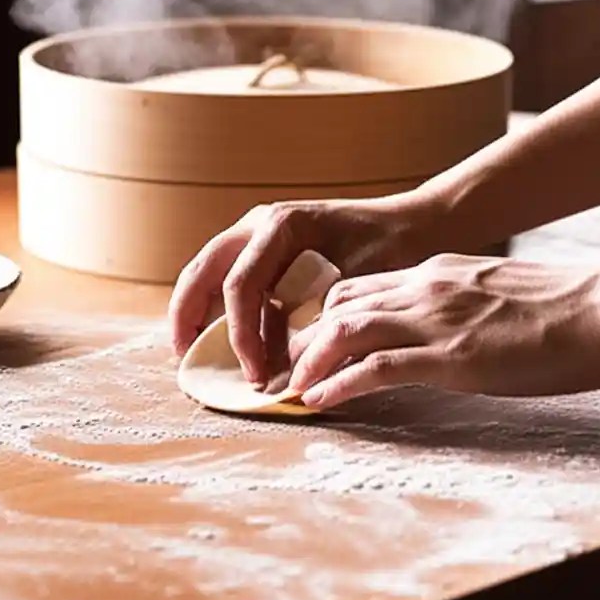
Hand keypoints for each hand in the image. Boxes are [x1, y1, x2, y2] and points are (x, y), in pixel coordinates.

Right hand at [168, 194, 449, 381]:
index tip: (258, 376)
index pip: (241, 286)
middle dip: (188, 315)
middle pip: (204, 269)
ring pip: (209, 270)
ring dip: (198, 310)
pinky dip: (221, 306)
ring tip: (193, 351)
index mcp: (281, 226)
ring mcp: (259, 231)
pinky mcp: (266, 246)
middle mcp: (261, 223)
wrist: (416, 225)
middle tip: (183, 357)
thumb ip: (318, 320)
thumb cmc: (393, 251)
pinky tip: (225, 337)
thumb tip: (288, 368)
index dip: (243, 336)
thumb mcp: (357, 285)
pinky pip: (230, 275)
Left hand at [286, 254, 599, 408]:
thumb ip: (465, 307)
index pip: (359, 288)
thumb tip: (452, 331)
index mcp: (438, 273)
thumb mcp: (500, 295)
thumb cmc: (570, 308)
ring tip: (287, 391)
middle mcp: (426, 288)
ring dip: (308, 362)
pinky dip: (339, 384)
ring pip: (344, 330)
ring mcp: (436, 321)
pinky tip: (318, 401)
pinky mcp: (451, 356)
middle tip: (280, 372)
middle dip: (301, 339)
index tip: (305, 347)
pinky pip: (376, 367)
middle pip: (338, 304)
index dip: (323, 318)